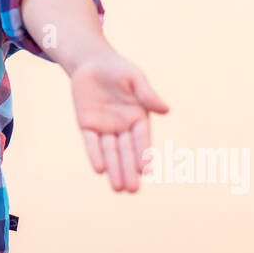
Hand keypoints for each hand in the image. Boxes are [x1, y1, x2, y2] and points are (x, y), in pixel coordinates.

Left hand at [69, 50, 169, 192]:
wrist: (92, 62)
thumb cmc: (119, 69)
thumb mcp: (134, 78)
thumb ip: (147, 94)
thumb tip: (166, 110)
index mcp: (139, 117)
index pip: (142, 139)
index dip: (144, 154)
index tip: (146, 170)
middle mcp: (123, 126)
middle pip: (126, 151)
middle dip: (129, 170)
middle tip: (132, 190)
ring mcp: (104, 127)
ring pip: (110, 151)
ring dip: (113, 169)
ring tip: (118, 188)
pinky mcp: (87, 124)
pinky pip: (91, 142)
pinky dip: (95, 154)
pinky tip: (99, 169)